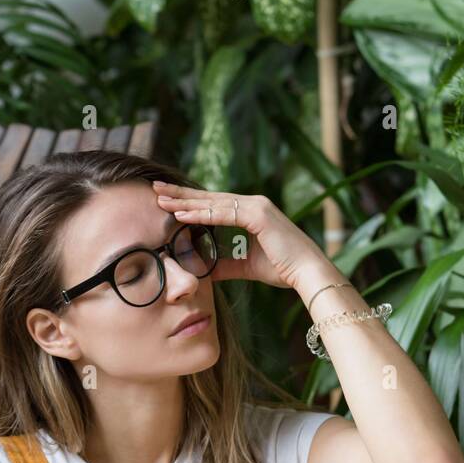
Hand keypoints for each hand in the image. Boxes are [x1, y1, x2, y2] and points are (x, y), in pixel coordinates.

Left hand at [151, 181, 330, 295]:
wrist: (308, 273)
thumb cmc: (283, 269)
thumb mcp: (246, 267)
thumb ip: (225, 266)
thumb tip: (203, 273)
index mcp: (251, 211)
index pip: (213, 204)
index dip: (189, 202)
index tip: (166, 201)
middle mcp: (253, 203)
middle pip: (209, 197)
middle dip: (181, 194)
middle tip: (155, 189)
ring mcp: (257, 206)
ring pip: (213, 202)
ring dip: (185, 201)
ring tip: (161, 200)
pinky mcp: (259, 215)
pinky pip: (224, 213)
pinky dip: (203, 214)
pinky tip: (183, 215)